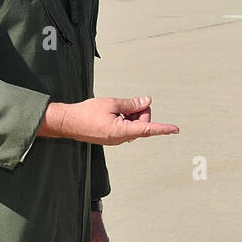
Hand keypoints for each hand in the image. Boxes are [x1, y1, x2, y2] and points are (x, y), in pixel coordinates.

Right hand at [40, 96, 178, 144]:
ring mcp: (116, 139)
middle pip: (142, 124)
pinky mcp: (112, 137)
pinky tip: (114, 112)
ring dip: (131, 114)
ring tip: (117, 108)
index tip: (175, 129)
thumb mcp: (111, 104)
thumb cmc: (85, 113)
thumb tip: (146, 102)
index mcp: (122, 131)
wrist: (67, 122)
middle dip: (141, 111)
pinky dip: (125, 118)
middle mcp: (121, 138)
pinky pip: (126, 127)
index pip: (148, 129)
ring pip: (134, 125)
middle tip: (129, 103)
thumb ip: (131, 104)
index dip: (163, 128)